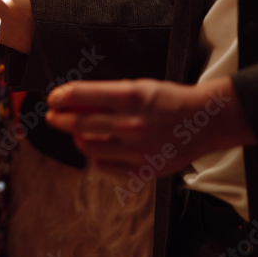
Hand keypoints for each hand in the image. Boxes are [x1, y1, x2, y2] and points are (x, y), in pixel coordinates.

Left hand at [46, 77, 254, 177]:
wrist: (206, 121)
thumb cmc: (169, 100)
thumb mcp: (137, 87)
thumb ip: (104, 96)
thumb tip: (70, 100)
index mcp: (131, 97)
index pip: (82, 95)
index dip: (61, 97)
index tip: (52, 99)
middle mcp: (132, 124)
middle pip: (78, 124)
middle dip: (58, 119)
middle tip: (52, 116)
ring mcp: (138, 150)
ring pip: (88, 147)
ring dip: (76, 138)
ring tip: (77, 132)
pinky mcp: (144, 169)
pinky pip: (105, 166)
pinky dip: (96, 157)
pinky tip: (99, 148)